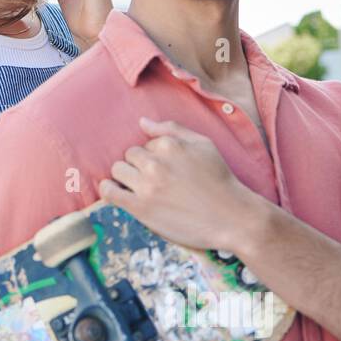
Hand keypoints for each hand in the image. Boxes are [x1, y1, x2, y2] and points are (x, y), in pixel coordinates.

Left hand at [97, 117, 261, 254]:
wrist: (231, 217)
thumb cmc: (219, 180)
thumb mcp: (203, 144)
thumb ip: (172, 129)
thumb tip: (142, 122)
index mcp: (170, 144)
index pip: (146, 142)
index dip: (154, 156)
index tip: (167, 170)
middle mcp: (155, 162)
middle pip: (130, 155)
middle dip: (139, 166)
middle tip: (156, 181)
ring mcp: (146, 185)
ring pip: (117, 170)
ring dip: (126, 177)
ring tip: (141, 188)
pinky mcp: (140, 207)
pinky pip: (109, 191)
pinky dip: (109, 189)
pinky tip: (117, 192)